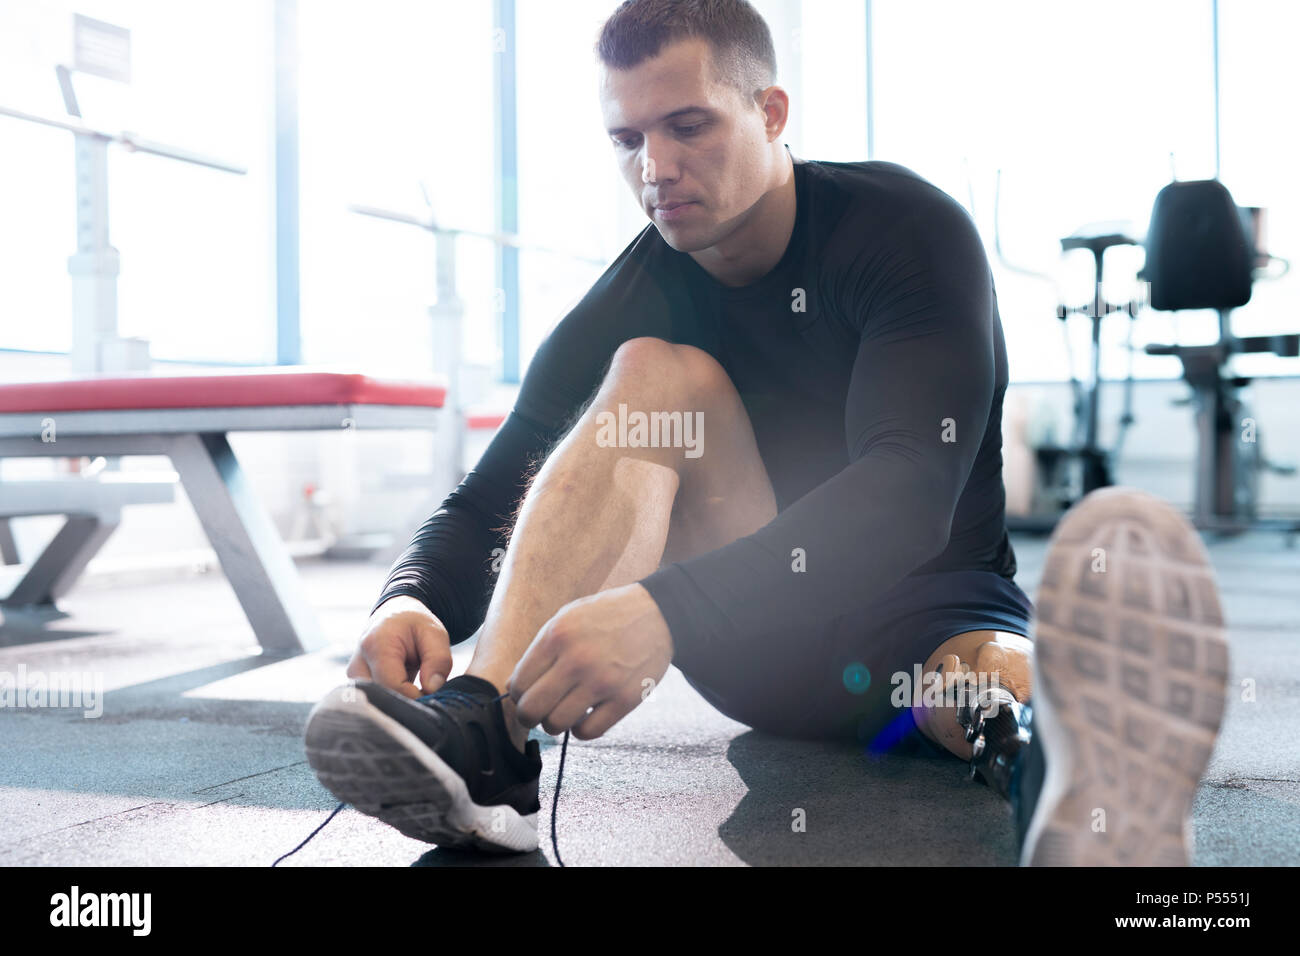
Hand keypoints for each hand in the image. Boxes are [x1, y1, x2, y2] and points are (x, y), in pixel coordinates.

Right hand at [347, 595, 453, 698]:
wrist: (393, 616)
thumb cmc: (414, 626)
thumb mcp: (435, 634)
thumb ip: (439, 660)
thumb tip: (432, 689)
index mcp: (377, 645)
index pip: (394, 686)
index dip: (416, 696)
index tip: (432, 693)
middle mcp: (359, 662)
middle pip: (383, 699)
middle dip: (407, 701)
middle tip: (425, 691)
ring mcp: (354, 676)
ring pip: (377, 703)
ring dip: (398, 701)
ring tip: (413, 685)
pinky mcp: (355, 684)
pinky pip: (374, 701)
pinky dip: (391, 700)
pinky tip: (403, 689)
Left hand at [508, 583, 673, 739]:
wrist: (658, 614)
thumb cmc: (608, 616)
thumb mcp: (568, 617)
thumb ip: (541, 650)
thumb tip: (514, 686)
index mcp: (557, 636)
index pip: (518, 684)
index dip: (518, 695)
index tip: (527, 694)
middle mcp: (577, 660)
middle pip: (531, 710)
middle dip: (528, 716)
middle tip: (537, 712)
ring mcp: (602, 682)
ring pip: (556, 724)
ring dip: (555, 723)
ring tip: (563, 711)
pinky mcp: (625, 699)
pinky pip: (588, 732)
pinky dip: (580, 729)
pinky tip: (585, 715)